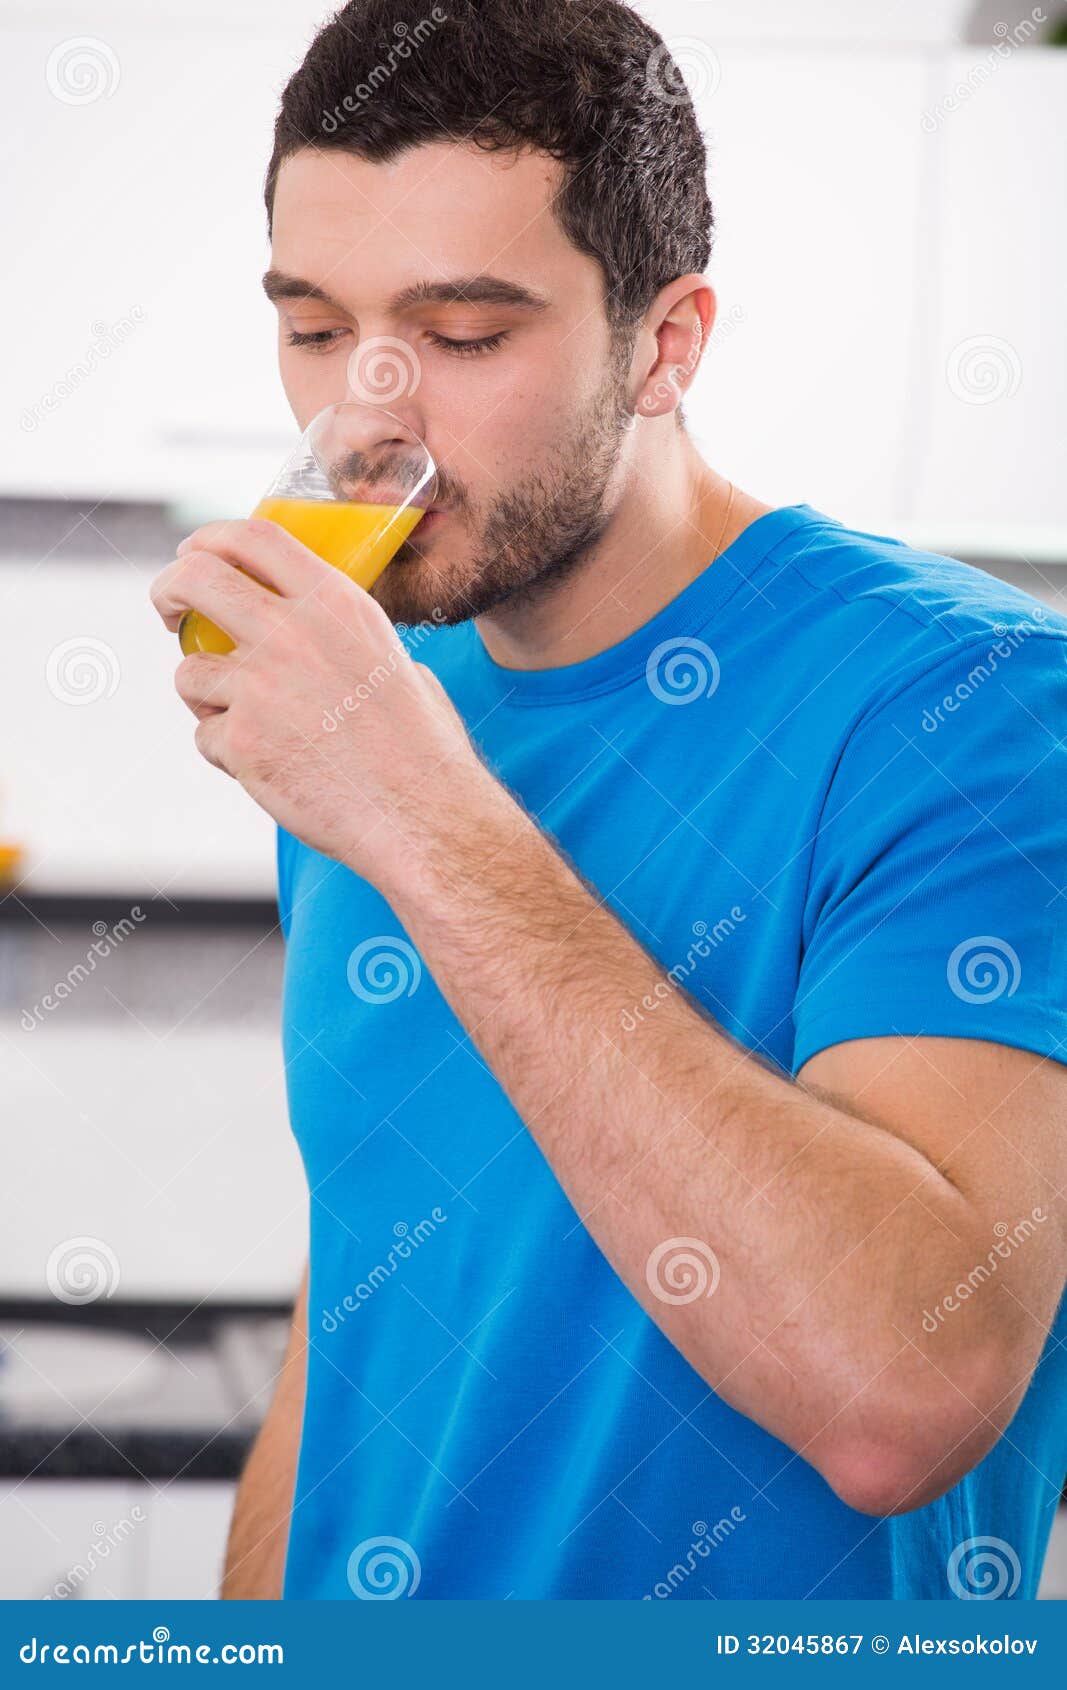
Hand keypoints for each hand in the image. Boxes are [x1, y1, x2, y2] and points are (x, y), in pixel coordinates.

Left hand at [149, 517, 496, 896]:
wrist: (421, 814)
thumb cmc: (420, 748)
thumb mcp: (397, 662)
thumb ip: (346, 638)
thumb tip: (321, 633)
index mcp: (335, 603)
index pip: (253, 536)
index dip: (210, 538)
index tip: (194, 552)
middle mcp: (292, 633)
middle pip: (195, 577)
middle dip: (168, 589)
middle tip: (170, 610)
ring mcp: (260, 686)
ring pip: (189, 671)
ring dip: (204, 694)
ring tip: (247, 722)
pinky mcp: (240, 740)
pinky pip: (206, 735)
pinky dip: (227, 752)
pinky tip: (270, 765)